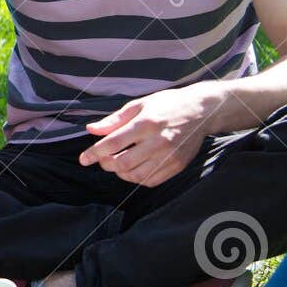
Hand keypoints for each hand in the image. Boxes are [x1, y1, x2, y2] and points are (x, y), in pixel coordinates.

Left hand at [79, 86, 214, 186]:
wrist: (202, 110)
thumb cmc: (167, 105)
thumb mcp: (139, 105)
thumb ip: (114, 120)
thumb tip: (91, 130)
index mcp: (146, 123)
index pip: (113, 143)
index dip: (94, 153)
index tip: (83, 159)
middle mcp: (158, 141)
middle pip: (122, 163)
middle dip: (106, 164)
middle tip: (103, 159)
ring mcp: (169, 156)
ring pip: (135, 176)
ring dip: (120, 173)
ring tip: (118, 163)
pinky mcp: (177, 165)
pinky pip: (151, 181)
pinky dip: (137, 179)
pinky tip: (133, 169)